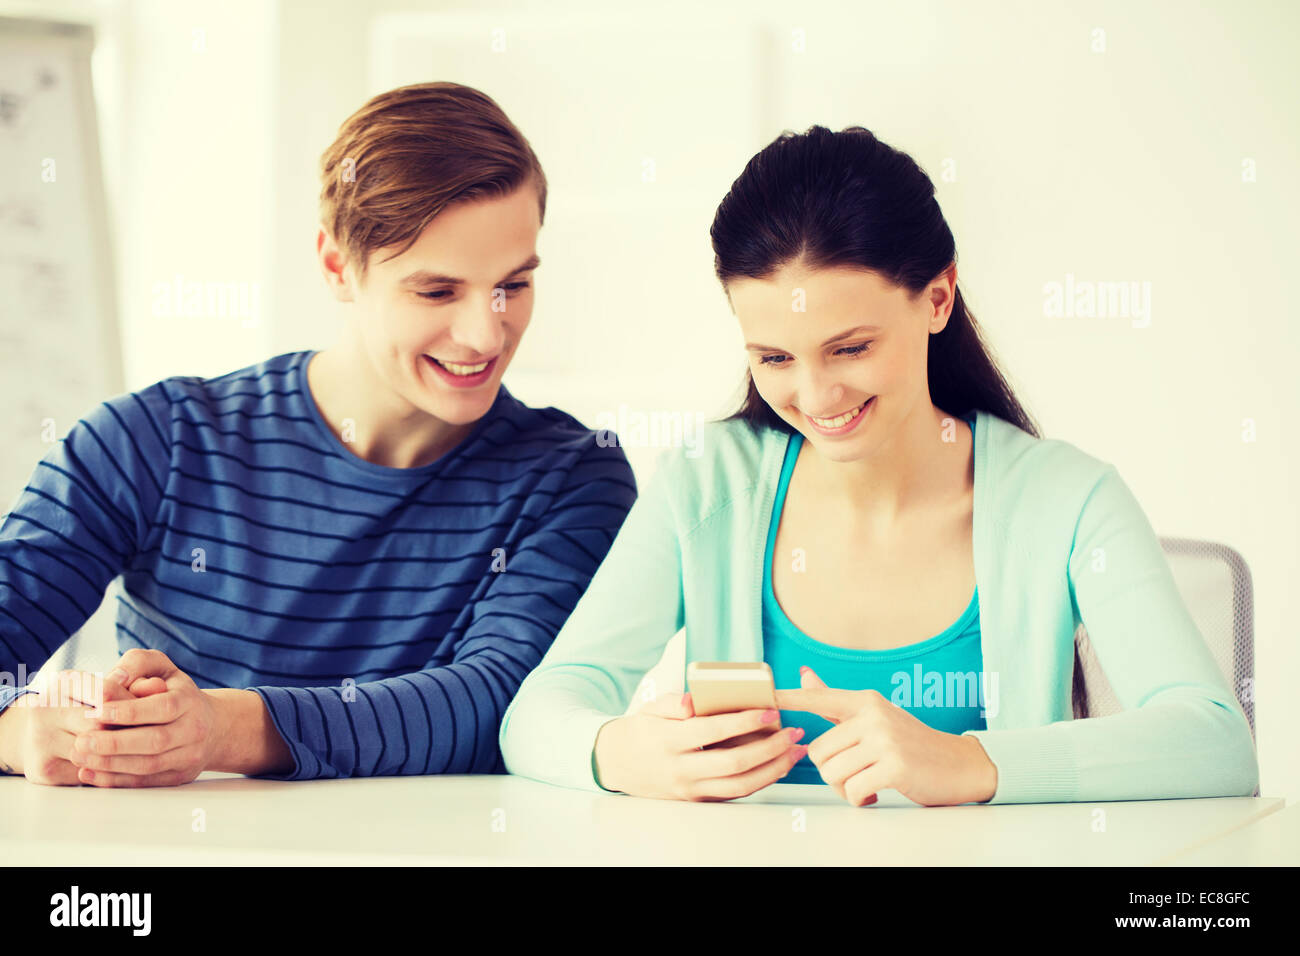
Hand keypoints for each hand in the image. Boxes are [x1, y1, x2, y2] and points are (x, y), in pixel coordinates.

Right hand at [0, 668, 161, 784]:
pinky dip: (110, 773)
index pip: (106, 691)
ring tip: (150, 752)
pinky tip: (130, 767)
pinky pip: (86, 775)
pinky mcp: (42, 770)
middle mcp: (43, 710)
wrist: (38, 734)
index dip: (136, 703)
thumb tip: (159, 686)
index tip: (159, 710)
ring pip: (94, 753)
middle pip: (99, 725)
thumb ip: (137, 683)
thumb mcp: (109, 686)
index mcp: (62, 683)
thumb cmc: (85, 706)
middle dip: (132, 731)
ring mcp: (40, 742)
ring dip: (124, 755)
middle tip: (161, 734)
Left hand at [71, 649, 220, 787]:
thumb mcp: (161, 668)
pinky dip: (116, 780)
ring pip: (149, 765)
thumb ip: (137, 664)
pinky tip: (90, 773)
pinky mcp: (178, 776)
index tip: (97, 711)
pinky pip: (146, 782)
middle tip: (81, 741)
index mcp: (189, 700)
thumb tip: (114, 680)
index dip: (131, 711)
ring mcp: (189, 756)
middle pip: (156, 741)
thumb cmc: (174, 692)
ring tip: (80, 757)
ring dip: (111, 764)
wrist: (211, 725)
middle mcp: (194, 729)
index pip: (163, 707)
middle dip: (115, 743)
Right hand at [592, 690, 806, 800]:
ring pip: (740, 786)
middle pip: (734, 763)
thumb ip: (672, 703)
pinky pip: (734, 794)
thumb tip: (692, 701)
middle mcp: (681, 770)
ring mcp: (690, 790)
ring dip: (774, 769)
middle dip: (771, 748)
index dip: (744, 722)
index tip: (770, 712)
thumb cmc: (640, 731)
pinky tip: (778, 766)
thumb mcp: (650, 709)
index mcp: (669, 741)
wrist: (616, 764)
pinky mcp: (697, 801)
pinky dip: (760, 781)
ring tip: (795, 751)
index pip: (713, 731)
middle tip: (793, 732)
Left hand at [774, 666, 997, 806]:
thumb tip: (804, 675)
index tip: (764, 695)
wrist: (958, 765)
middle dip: (830, 772)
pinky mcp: (895, 766)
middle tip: (854, 775)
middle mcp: (873, 715)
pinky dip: (859, 800)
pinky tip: (874, 795)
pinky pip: (853, 791)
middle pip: (818, 752)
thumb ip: (834, 700)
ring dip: (844, 789)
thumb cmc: (910, 742)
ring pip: (832, 774)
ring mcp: (885, 739)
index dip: (789, 699)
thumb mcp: (873, 716)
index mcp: (864, 701)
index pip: (819, 697)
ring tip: (865, 784)